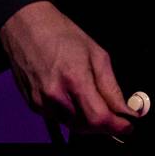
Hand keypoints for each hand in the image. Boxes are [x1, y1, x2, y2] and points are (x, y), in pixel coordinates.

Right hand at [0, 0, 135, 136]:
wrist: (27, 28)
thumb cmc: (62, 35)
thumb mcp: (97, 54)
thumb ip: (111, 87)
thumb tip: (125, 109)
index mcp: (75, 79)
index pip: (98, 118)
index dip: (116, 126)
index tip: (128, 126)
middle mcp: (55, 95)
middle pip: (86, 126)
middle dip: (105, 125)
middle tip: (116, 116)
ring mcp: (41, 102)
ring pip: (73, 126)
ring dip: (88, 121)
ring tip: (95, 103)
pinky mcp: (33, 105)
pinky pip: (59, 119)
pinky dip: (72, 115)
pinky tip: (76, 98)